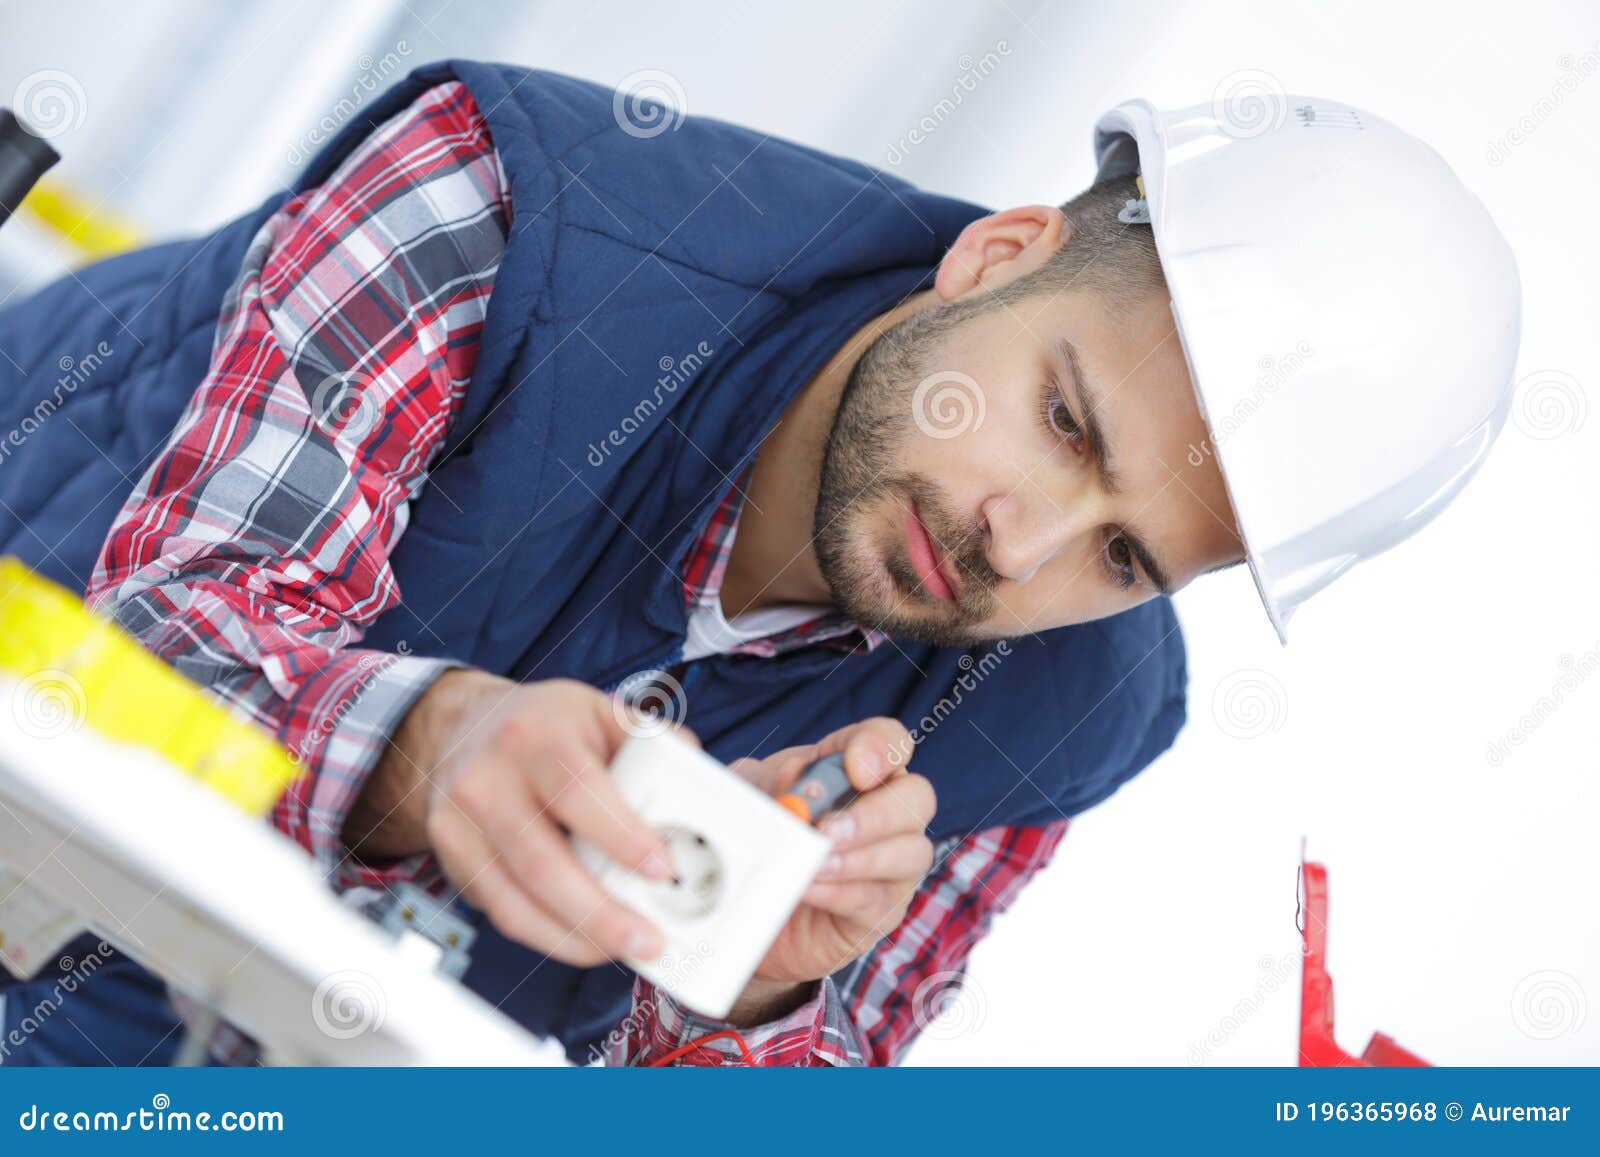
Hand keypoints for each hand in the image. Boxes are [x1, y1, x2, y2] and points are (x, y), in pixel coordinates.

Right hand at [360, 670, 677, 966]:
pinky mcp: (453, 862)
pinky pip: (503, 913)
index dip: (620, 835)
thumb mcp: (597, 711)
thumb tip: (704, 782)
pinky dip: (550, 937)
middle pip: (542, 861)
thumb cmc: (544, 726)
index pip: (577, 791)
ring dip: (577, 937)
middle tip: (649, 938)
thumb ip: (651, 743)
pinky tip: (588, 943)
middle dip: (600, 911)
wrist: (459, 729)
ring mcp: (459, 825)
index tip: (662, 869)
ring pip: (518, 899)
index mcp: (534, 736)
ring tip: (626, 949)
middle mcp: (486, 780)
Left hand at [724, 718, 936, 1024]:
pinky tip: (809, 888)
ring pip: (911, 852)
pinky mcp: (882, 909)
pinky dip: (841, 893)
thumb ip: (766, 780)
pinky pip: (877, 899)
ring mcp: (894, 862)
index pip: (890, 741)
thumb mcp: (750, 798)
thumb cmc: (761, 837)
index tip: (856, 770)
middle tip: (829, 830)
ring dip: (860, 858)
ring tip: (816, 865)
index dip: (881, 748)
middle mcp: (888, 810)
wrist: (751, 901)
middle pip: (917, 796)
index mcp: (856, 770)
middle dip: (875, 814)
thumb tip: (791, 779)